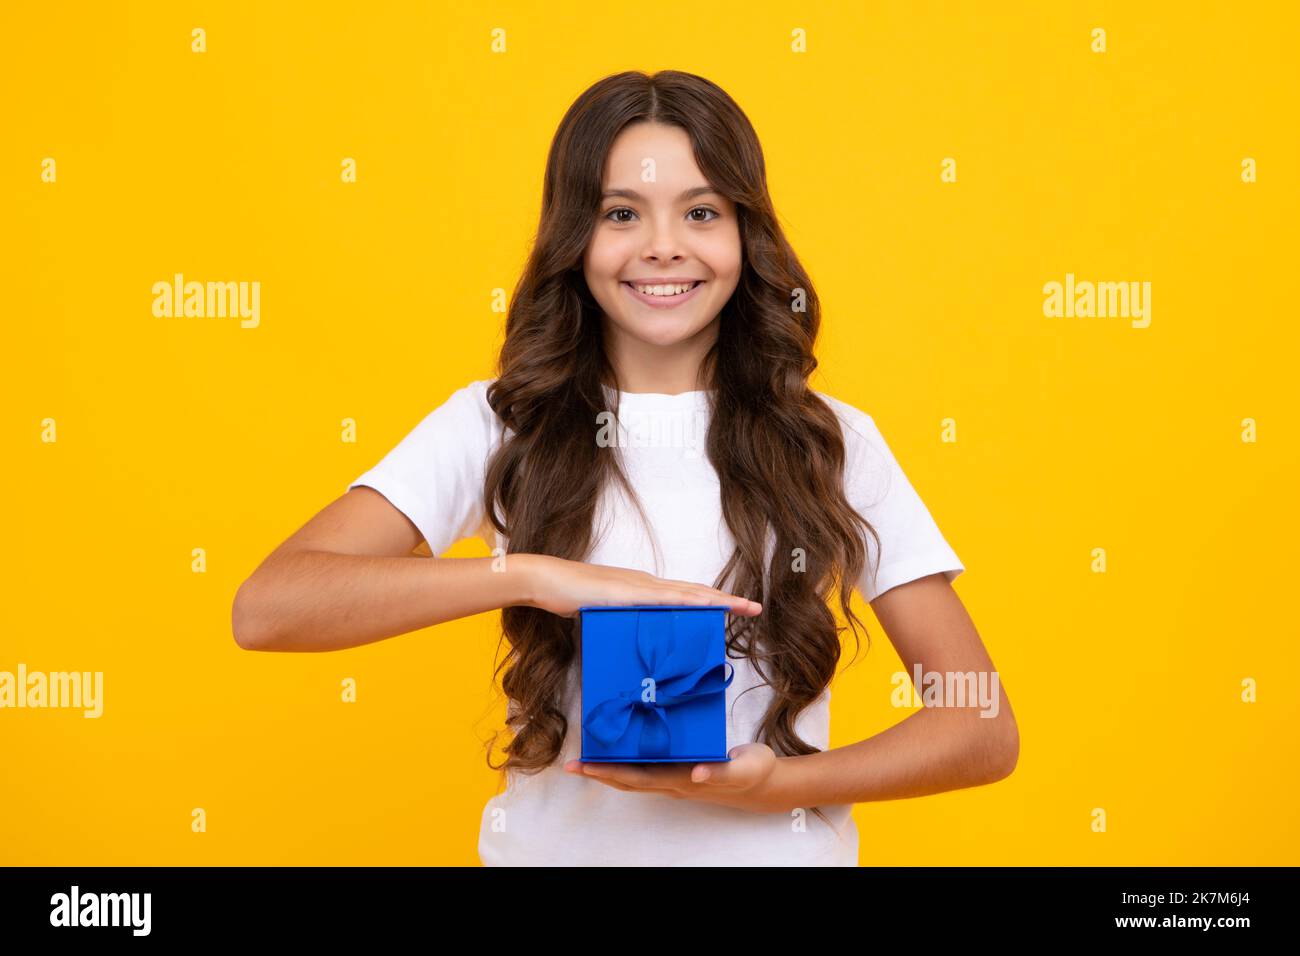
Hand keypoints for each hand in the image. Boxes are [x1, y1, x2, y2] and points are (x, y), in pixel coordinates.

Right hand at [520, 554, 762, 619]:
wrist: (546, 581)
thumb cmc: (569, 598)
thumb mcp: (602, 616)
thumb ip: (619, 625)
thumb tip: (631, 642)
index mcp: (643, 589)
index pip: (684, 596)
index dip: (710, 602)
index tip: (733, 609)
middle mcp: (647, 584)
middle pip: (695, 592)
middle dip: (726, 601)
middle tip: (754, 608)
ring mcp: (640, 586)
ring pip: (688, 593)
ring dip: (718, 600)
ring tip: (743, 607)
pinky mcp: (630, 592)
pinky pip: (667, 598)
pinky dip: (691, 601)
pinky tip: (708, 605)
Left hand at [563, 743, 786, 812]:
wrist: (767, 784)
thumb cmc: (754, 772)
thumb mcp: (743, 768)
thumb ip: (720, 771)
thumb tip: (695, 774)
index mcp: (683, 780)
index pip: (637, 777)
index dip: (608, 772)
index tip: (582, 765)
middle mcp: (674, 783)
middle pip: (628, 780)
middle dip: (598, 773)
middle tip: (569, 764)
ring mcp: (676, 779)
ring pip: (635, 777)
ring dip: (609, 769)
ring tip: (586, 757)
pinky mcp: (682, 771)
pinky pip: (648, 768)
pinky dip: (628, 761)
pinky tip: (620, 749)